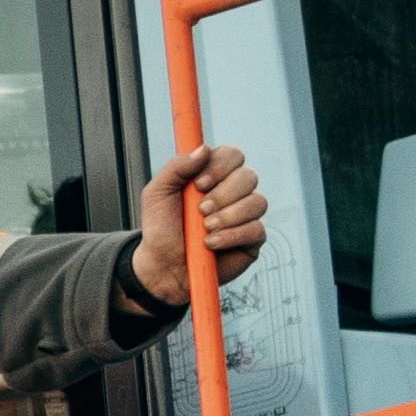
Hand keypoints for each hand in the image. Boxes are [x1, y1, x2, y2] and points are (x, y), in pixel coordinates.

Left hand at [125, 145, 267, 320]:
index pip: (233, 155)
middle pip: (248, 177)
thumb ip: (177, 167)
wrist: (162, 266)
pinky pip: (256, 229)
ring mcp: (246, 215)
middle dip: (222, 195)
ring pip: (257, 202)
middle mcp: (234, 192)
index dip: (219, 167)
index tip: (198, 184)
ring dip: (227, 217)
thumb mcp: (158, 193)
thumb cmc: (161, 228)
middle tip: (200, 211)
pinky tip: (211, 244)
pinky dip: (231, 236)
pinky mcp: (252, 239)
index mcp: (214, 175)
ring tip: (204, 230)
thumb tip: (203, 148)